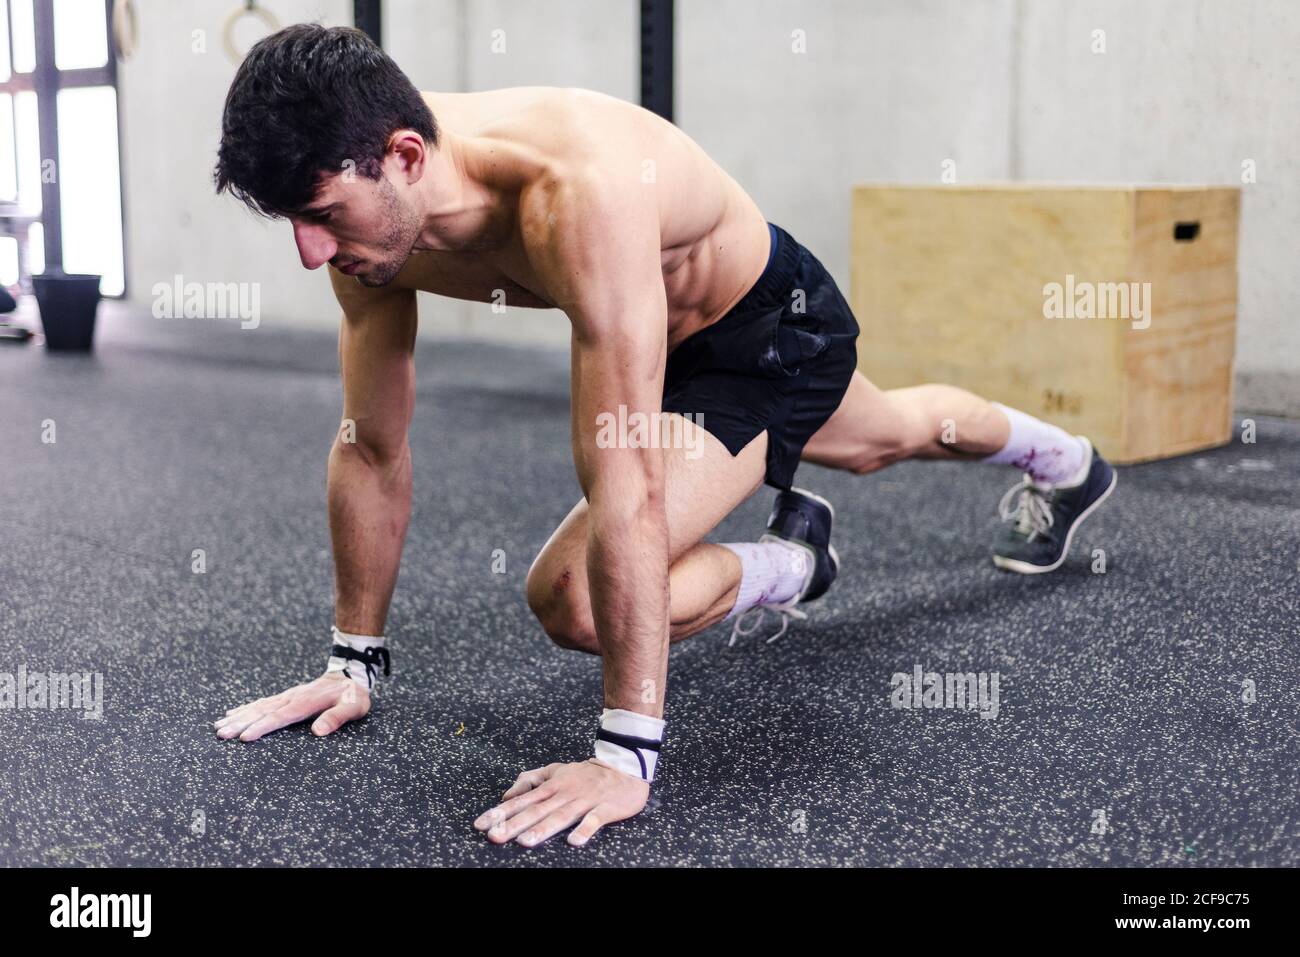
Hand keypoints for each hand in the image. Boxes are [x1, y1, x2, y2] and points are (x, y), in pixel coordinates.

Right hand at [213, 673, 369, 740]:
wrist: (350, 673)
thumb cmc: (353, 694)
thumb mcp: (354, 707)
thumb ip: (338, 717)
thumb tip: (319, 732)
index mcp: (307, 702)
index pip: (281, 716)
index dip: (263, 727)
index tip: (245, 737)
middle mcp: (292, 698)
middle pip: (263, 711)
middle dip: (241, 724)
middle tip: (220, 734)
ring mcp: (287, 696)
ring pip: (258, 707)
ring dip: (238, 717)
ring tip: (218, 727)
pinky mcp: (286, 697)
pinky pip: (262, 702)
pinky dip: (245, 708)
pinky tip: (232, 714)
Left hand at [474, 760, 648, 847]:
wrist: (624, 767)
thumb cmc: (586, 773)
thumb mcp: (556, 770)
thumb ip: (530, 779)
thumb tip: (507, 794)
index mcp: (551, 786)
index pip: (522, 800)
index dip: (501, 813)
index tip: (482, 824)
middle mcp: (564, 793)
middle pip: (536, 810)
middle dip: (515, 824)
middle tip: (495, 836)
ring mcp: (585, 800)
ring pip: (562, 816)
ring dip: (544, 829)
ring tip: (525, 842)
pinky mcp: (605, 808)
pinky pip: (594, 820)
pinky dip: (585, 830)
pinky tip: (574, 842)